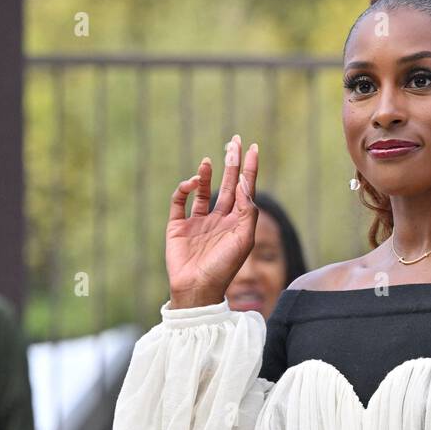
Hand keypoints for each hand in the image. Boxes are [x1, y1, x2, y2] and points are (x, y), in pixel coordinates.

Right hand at [166, 135, 259, 308]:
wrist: (197, 288)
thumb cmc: (224, 268)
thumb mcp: (243, 240)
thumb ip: (247, 211)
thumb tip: (244, 183)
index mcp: (236, 223)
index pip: (244, 189)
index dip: (249, 168)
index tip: (252, 147)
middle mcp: (218, 220)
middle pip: (226, 184)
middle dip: (231, 163)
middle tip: (233, 141)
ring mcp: (197, 222)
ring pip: (203, 190)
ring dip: (206, 175)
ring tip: (209, 161)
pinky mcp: (177, 226)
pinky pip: (179, 201)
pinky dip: (184, 188)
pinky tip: (193, 183)